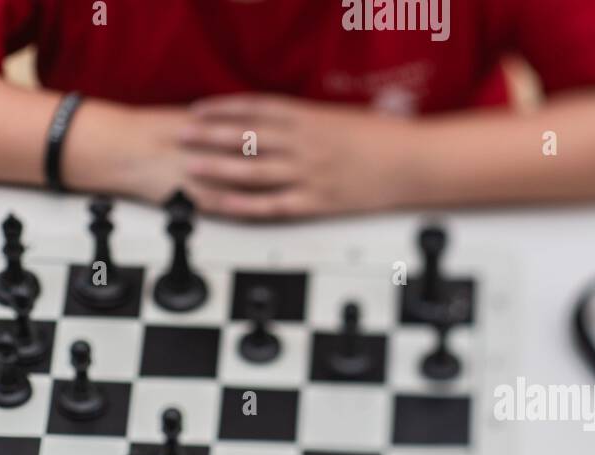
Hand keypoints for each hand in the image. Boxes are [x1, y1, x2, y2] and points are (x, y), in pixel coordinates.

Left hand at [175, 94, 420, 219]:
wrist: (415, 162)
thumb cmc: (383, 138)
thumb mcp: (341, 118)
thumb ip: (307, 121)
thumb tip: (278, 121)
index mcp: (310, 117)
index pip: (256, 109)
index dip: (223, 110)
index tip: (197, 110)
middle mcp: (304, 142)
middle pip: (246, 137)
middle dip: (209, 137)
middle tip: (179, 135)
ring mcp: (308, 173)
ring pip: (253, 170)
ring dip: (218, 169)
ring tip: (189, 168)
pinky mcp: (316, 201)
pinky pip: (271, 204)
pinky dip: (243, 204)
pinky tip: (221, 204)